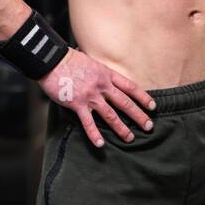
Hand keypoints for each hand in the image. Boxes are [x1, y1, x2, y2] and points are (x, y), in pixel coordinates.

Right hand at [39, 48, 155, 147]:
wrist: (52, 60)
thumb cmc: (70, 60)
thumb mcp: (92, 63)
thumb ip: (102, 74)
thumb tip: (108, 81)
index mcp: (107, 74)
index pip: (130, 87)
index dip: (143, 97)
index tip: (152, 106)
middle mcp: (102, 86)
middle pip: (125, 103)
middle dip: (139, 116)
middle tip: (149, 126)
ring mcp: (90, 96)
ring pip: (110, 115)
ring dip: (122, 128)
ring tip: (130, 138)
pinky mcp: (77, 104)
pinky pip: (88, 122)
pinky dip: (94, 134)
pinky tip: (101, 144)